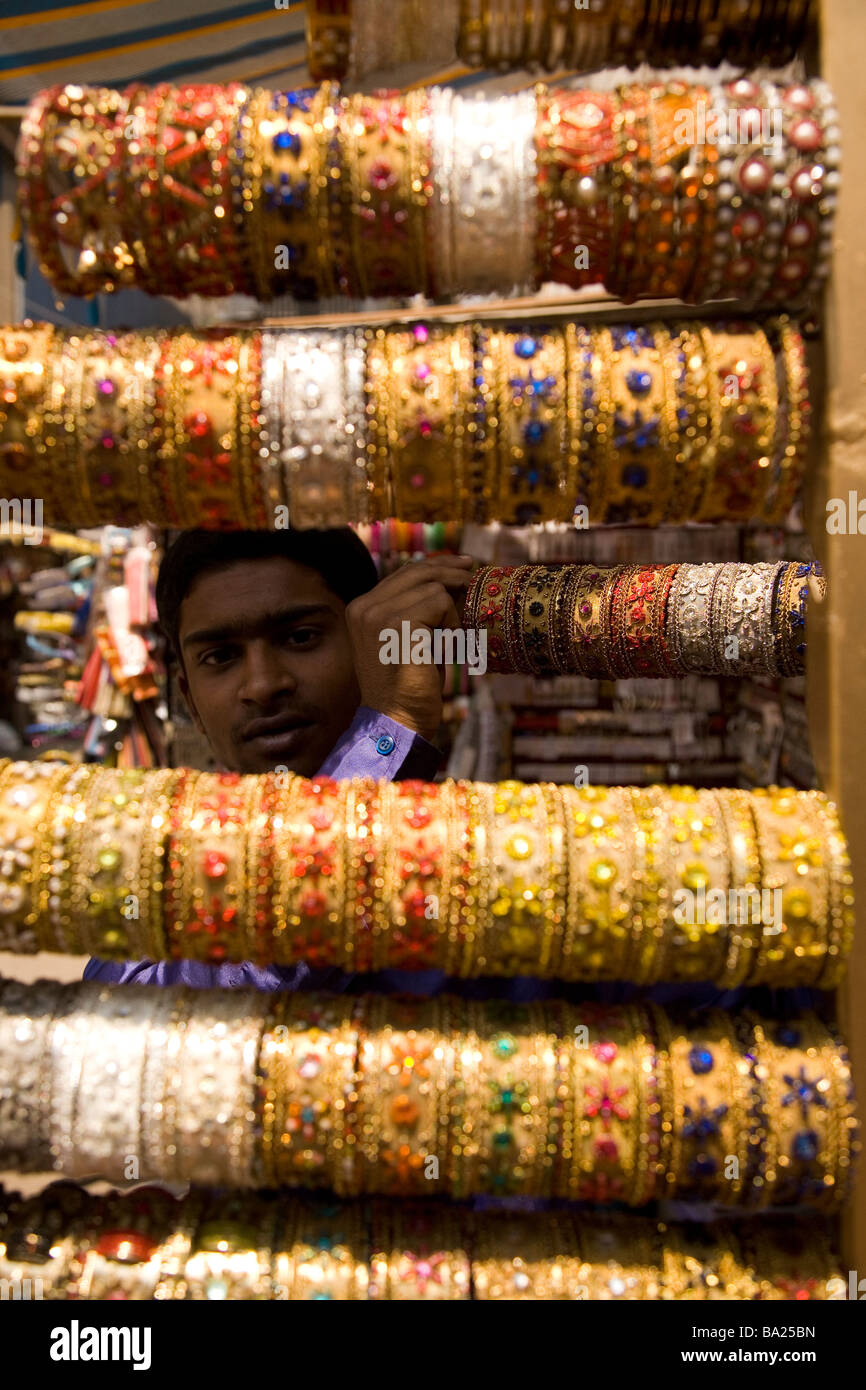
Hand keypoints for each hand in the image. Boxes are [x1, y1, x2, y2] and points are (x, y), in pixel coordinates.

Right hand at [344, 554, 475, 742]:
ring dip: (452, 612)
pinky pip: (440, 603)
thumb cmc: (407, 686)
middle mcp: (364, 606)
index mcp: (360, 608)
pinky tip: (447, 647)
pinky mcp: (399, 624)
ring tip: (450, 640)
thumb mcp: (405, 639)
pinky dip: (453, 624)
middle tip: (473, 574)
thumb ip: (411, 609)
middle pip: (417, 571)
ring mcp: (378, 614)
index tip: (461, 564)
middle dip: (450, 570)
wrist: (397, 721)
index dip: (435, 565)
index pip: (403, 573)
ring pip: (433, 587)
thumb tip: (447, 577)